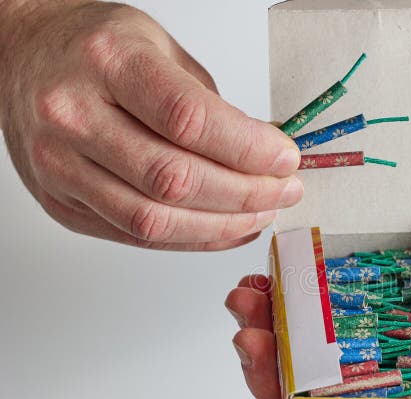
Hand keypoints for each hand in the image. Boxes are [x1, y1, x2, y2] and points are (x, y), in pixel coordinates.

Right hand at [0, 1, 301, 249]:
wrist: (24, 54)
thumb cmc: (94, 48)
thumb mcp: (158, 47)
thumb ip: (207, 102)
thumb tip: (263, 154)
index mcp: (107, 63)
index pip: (188, 119)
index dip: (247, 149)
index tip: (284, 159)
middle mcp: (74, 115)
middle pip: (174, 179)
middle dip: (245, 194)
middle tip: (283, 191)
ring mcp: (60, 166)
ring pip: (154, 220)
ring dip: (223, 226)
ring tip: (261, 214)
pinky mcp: (61, 203)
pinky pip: (137, 236)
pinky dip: (191, 239)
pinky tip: (226, 229)